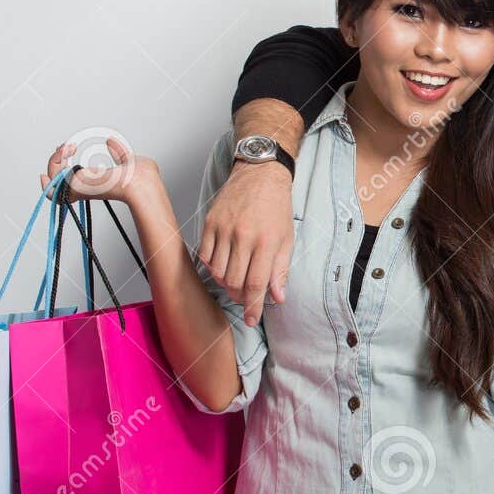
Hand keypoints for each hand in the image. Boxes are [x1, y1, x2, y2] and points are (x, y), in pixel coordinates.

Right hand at [39, 136, 157, 205]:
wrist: (139, 182)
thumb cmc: (140, 177)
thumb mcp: (126, 158)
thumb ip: (117, 151)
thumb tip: (110, 142)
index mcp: (96, 182)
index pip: (72, 179)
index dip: (65, 164)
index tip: (69, 148)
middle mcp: (84, 188)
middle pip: (58, 179)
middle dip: (57, 159)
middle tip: (66, 146)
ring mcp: (78, 190)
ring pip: (51, 179)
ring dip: (54, 159)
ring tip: (66, 147)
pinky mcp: (73, 191)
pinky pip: (50, 186)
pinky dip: (52, 165)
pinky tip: (63, 151)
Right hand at [197, 160, 293, 326]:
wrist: (260, 174)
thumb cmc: (276, 206)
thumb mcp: (287, 238)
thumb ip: (280, 269)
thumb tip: (277, 297)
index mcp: (265, 242)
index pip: (255, 284)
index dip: (252, 306)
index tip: (251, 319)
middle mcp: (242, 236)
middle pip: (234, 281)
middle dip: (240, 296)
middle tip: (246, 297)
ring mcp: (223, 229)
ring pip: (217, 272)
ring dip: (226, 283)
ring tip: (236, 281)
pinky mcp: (210, 223)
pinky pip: (205, 256)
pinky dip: (213, 267)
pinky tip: (223, 266)